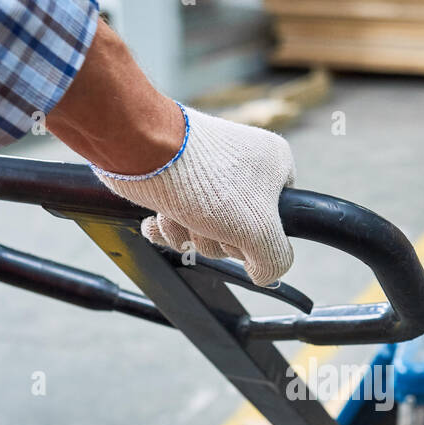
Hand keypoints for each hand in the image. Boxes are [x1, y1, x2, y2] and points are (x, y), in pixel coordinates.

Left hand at [93, 106, 295, 285]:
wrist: (141, 150)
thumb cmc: (204, 179)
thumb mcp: (259, 230)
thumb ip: (274, 259)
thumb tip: (265, 274)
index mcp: (275, 165)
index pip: (282, 219)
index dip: (260, 237)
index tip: (245, 230)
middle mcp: (243, 167)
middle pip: (238, 232)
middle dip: (214, 237)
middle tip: (208, 219)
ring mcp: (207, 174)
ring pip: (205, 231)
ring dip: (186, 232)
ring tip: (180, 210)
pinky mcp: (176, 181)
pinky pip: (178, 221)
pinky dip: (167, 225)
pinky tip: (161, 214)